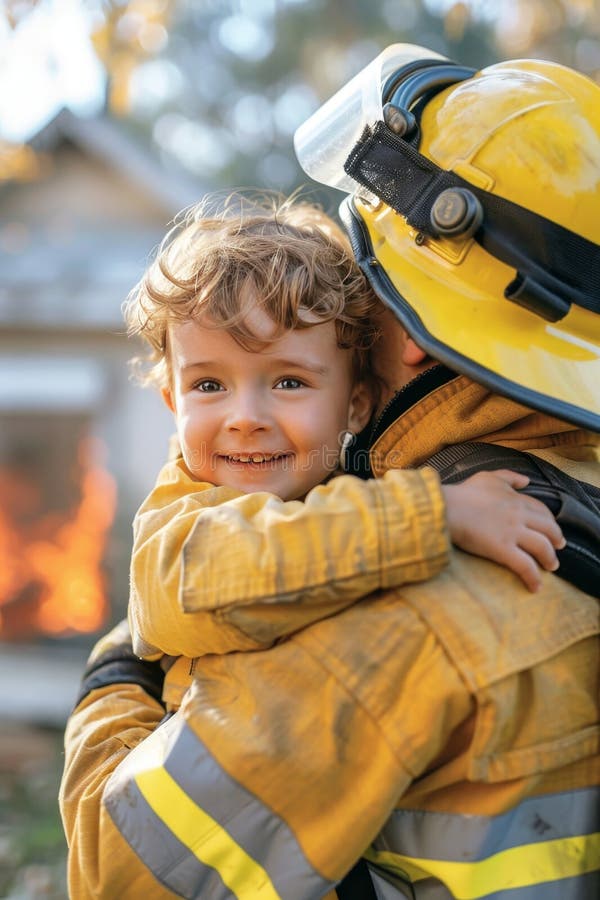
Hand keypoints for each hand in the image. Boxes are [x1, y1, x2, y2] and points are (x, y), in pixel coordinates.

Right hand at [442, 470, 565, 591]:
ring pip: (542, 547)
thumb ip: (509, 477)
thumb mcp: (488, 477)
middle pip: (549, 529)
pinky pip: (525, 566)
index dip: (550, 521)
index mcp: (516, 499)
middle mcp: (519, 515)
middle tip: (558, 548)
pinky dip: (533, 578)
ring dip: (550, 559)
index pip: (542, 510)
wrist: (447, 508)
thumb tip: (526, 480)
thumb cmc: (464, 493)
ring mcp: (512, 533)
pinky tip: (536, 587)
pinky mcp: (503, 550)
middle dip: (556, 540)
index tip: (551, 529)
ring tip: (551, 567)